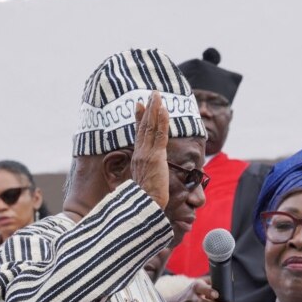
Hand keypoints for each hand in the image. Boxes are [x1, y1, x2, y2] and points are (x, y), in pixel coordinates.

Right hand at [132, 92, 170, 210]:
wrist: (145, 207)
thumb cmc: (145, 200)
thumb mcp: (144, 184)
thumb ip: (146, 175)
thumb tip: (146, 176)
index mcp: (138, 159)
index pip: (139, 135)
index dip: (138, 119)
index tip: (138, 106)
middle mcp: (140, 154)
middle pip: (144, 127)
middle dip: (148, 109)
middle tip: (151, 94)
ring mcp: (147, 154)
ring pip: (150, 127)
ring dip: (155, 109)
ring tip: (157, 95)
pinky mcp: (155, 157)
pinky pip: (159, 135)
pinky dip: (162, 121)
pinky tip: (164, 110)